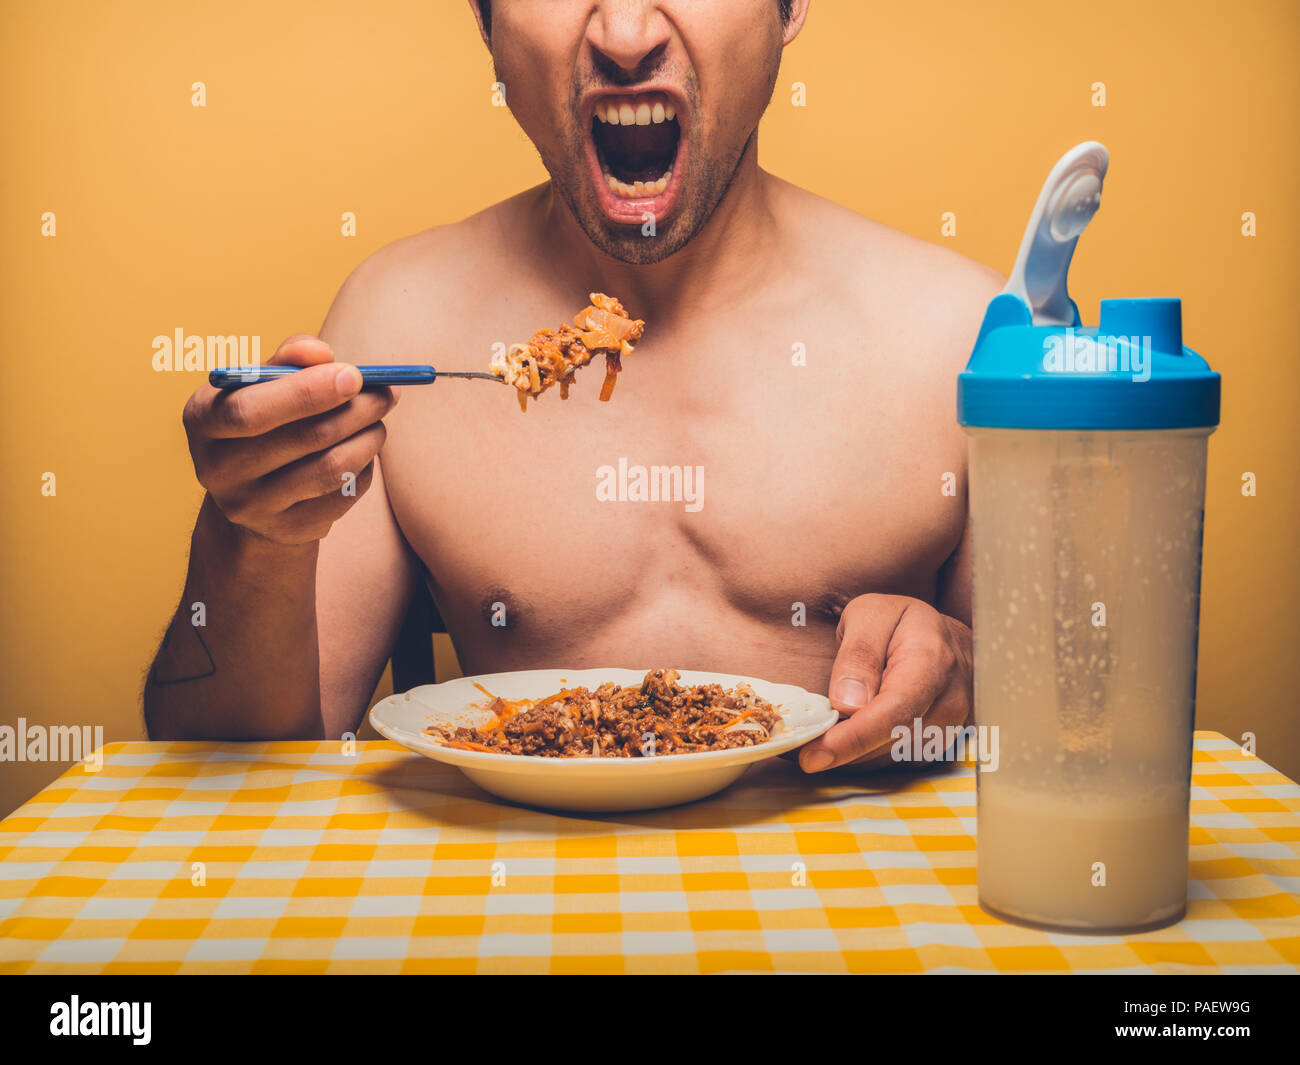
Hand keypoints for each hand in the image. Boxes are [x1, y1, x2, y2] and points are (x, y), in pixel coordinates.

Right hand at [182, 335, 398, 544]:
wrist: (252, 494)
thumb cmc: (263, 421)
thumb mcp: (259, 386)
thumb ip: (286, 361)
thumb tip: (319, 352)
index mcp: (203, 420)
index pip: (251, 409)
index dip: (307, 391)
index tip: (353, 375)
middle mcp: (217, 469)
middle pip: (302, 438)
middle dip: (355, 410)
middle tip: (386, 393)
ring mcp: (252, 506)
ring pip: (331, 469)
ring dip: (368, 438)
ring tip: (379, 420)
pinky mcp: (288, 529)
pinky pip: (343, 494)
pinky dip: (364, 467)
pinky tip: (364, 450)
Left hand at [798, 593, 972, 771]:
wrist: (944, 639)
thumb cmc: (902, 623)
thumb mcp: (871, 615)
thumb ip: (859, 654)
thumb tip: (847, 704)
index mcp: (933, 661)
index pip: (894, 711)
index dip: (854, 739)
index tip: (815, 756)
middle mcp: (948, 700)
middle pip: (889, 741)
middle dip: (838, 748)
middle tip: (795, 746)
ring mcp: (948, 728)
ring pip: (888, 757)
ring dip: (848, 755)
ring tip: (811, 738)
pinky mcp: (936, 745)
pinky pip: (892, 759)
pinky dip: (860, 755)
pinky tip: (837, 739)